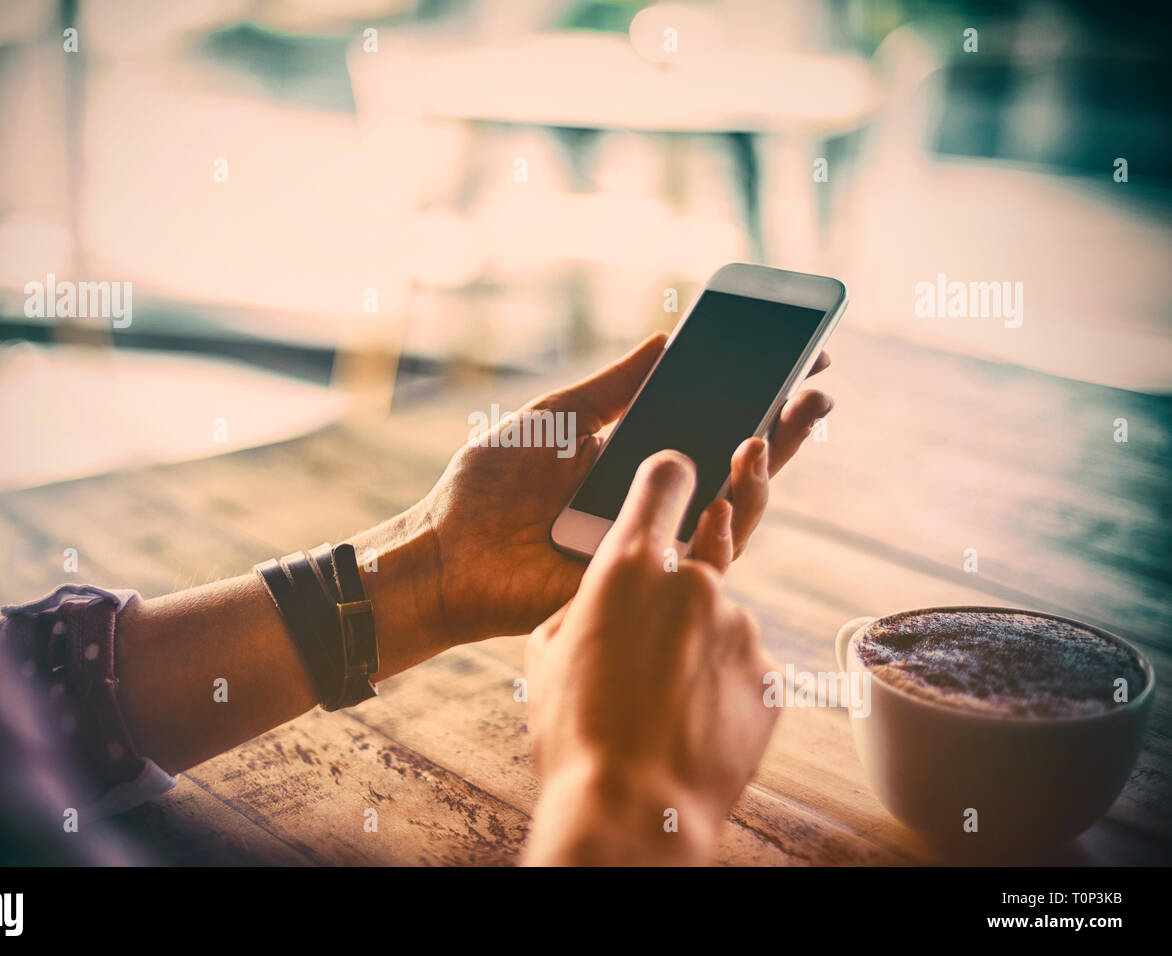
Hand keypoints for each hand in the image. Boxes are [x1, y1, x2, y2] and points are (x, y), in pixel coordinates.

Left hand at [414, 334, 832, 644]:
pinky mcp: (646, 582)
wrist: (447, 554)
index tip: (795, 359)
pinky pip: (701, 555)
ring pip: (731, 511)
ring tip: (791, 418)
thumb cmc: (489, 487)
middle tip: (818, 387)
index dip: (753, 397)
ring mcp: (653, 542)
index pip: (707, 425)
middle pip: (732, 467)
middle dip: (781, 429)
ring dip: (767, 466)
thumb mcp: (557, 419)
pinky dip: (728, 515)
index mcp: (633, 460)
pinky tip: (745, 468)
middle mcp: (653, 501)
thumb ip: (614, 388)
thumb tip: (668, 339)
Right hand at [522, 451, 779, 864]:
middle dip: (677, 588)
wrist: (633, 808)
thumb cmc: (575, 729)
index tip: (678, 472)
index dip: (671, 472)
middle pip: (699, 556)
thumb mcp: (548, 650)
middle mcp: (696, 580)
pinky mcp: (770, 671)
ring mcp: (740, 625)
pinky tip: (688, 721)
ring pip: (718, 619)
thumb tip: (608, 594)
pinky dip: (721, 683)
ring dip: (696, 645)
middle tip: (651, 634)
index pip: (665, 478)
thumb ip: (584, 600)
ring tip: (659, 701)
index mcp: (630, 564)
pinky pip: (743, 664)